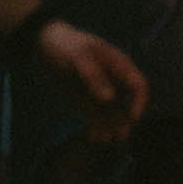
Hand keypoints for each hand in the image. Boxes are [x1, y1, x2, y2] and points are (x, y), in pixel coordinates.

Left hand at [35, 22, 148, 139]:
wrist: (43, 45)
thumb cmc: (64, 45)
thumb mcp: (77, 56)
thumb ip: (93, 76)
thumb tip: (110, 98)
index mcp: (118, 64)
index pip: (138, 86)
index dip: (139, 102)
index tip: (131, 117)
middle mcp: (114, 81)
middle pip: (128, 104)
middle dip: (124, 120)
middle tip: (117, 134)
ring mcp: (102, 92)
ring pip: (113, 115)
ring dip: (111, 128)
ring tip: (102, 138)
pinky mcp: (88, 102)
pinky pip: (98, 118)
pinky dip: (97, 127)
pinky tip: (92, 136)